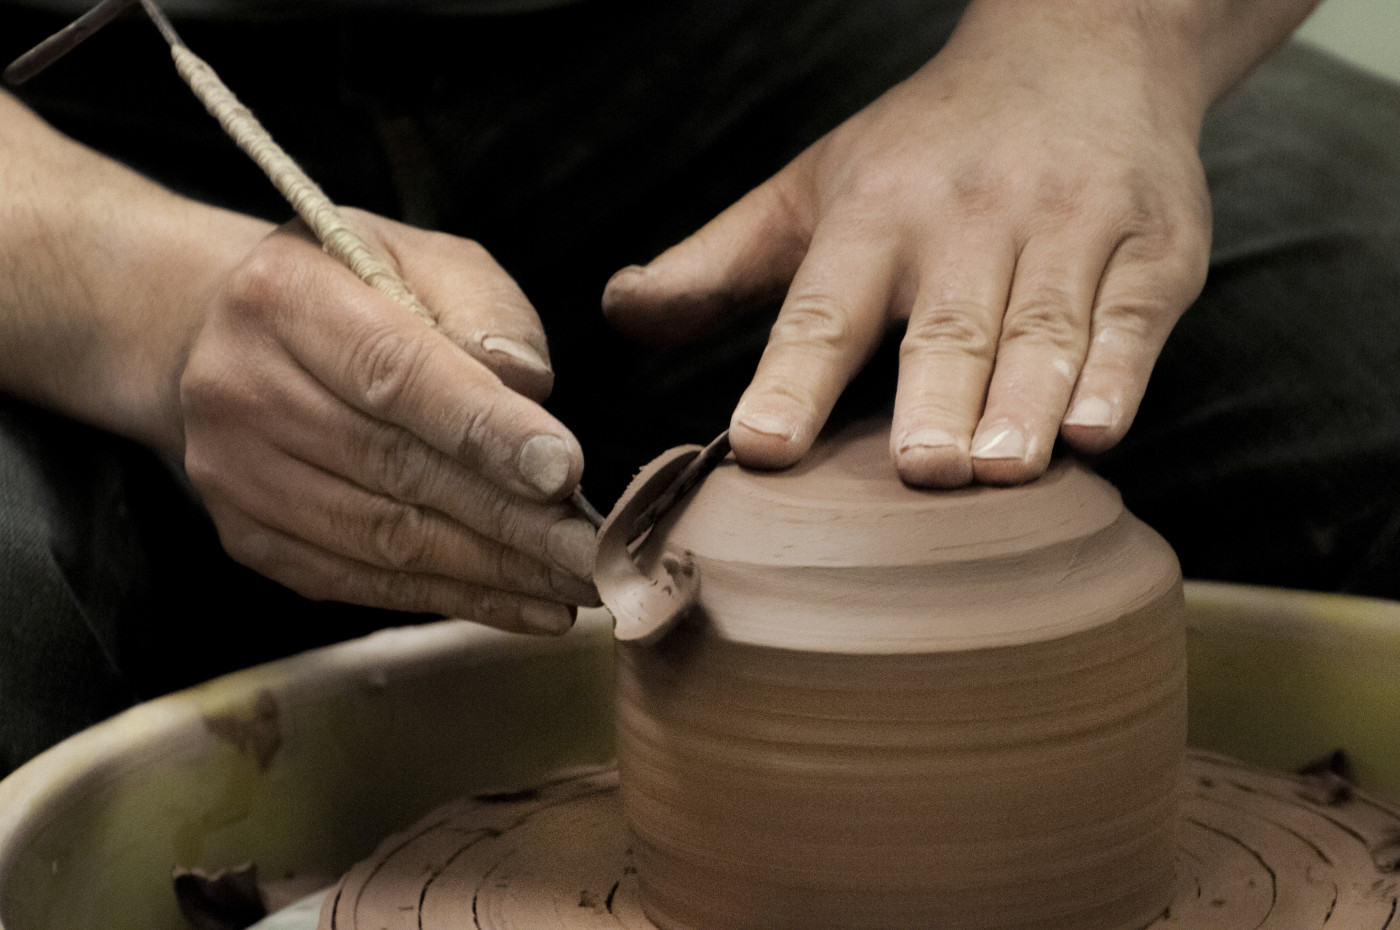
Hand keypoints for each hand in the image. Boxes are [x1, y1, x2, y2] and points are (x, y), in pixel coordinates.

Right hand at [180, 210, 597, 632]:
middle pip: (396, 469)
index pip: (394, 374)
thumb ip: (482, 312)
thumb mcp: (423, 258)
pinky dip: (456, 599)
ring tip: (580, 584)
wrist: (223, 333)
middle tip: (599, 550)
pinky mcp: (248, 538)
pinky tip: (529, 607)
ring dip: (496, 572)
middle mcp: (239, 389)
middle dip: (513, 519)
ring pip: (385, 540)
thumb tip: (527, 388)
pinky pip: (365, 583)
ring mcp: (234, 474)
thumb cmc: (354, 288)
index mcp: (283, 298)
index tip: (566, 472)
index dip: (483, 430)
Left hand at [603, 0, 1212, 486]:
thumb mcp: (812, 189)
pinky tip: (1097, 431)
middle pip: (945, 324)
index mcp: (874, 214)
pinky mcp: (1156, 246)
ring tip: (1003, 470)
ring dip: (1024, 398)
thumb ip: (719, 263)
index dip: (791, 378)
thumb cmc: (928, 147)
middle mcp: (968, 218)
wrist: (1086, 44)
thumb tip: (618, 311)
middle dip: (932, 397)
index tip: (760, 447)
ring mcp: (1069, 227)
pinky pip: (1135, 315)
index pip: (823, 307)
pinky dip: (1118, 372)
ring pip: (1043, 325)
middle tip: (919, 472)